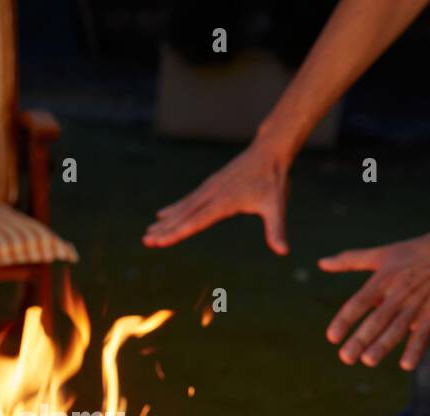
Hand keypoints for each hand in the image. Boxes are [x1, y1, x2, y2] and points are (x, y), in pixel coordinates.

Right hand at [143, 142, 289, 253]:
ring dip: (165, 220)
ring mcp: (208, 189)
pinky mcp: (210, 185)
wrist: (269, 151)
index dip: (177, 232)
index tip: (160, 240)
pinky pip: (188, 199)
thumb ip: (277, 230)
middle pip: (184, 215)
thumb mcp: (277, 207)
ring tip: (148, 232)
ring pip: (183, 207)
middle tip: (146, 241)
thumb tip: (283, 251)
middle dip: (164, 229)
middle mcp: (211, 195)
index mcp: (224, 202)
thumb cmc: (273, 180)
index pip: (196, 221)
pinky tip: (163, 214)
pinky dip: (174, 208)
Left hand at [319, 226, 429, 369]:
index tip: (331, 337)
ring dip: (383, 345)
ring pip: (397, 328)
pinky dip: (416, 349)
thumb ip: (349, 260)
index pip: (359, 302)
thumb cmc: (413, 252)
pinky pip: (423, 334)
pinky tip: (407, 365)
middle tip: (345, 358)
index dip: (345, 320)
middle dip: (361, 339)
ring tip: (368, 361)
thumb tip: (321, 263)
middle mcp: (398, 293)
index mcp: (383, 280)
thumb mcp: (380, 254)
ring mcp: (417, 305)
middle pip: (377, 319)